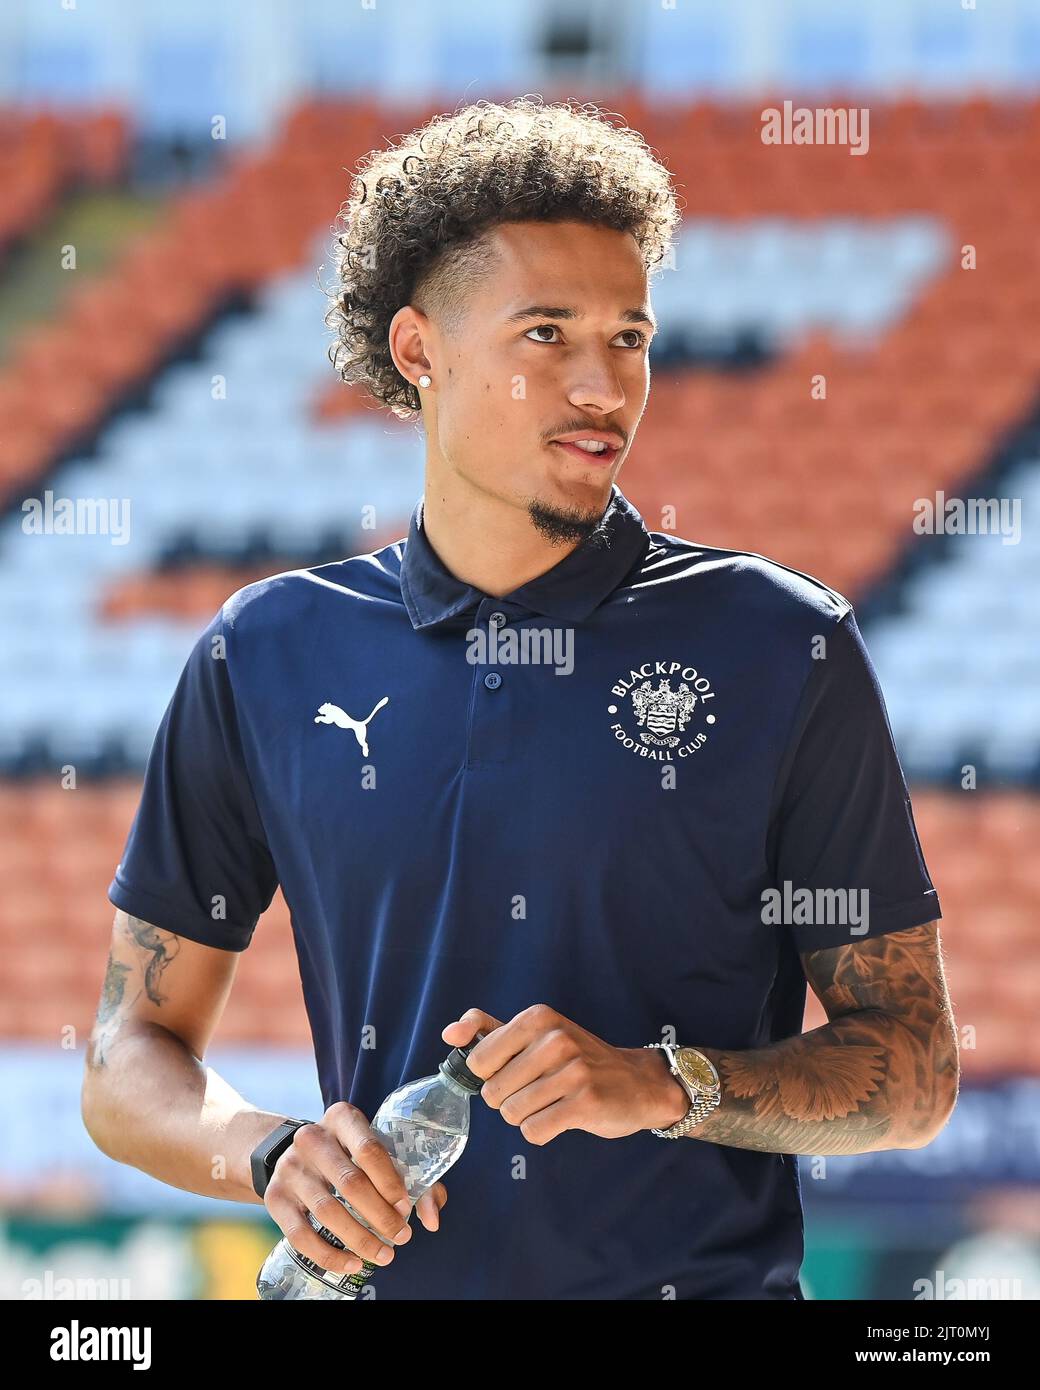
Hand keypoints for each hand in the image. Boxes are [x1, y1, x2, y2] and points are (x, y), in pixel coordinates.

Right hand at [263, 1101, 446, 1276]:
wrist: (293, 1153)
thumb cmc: (348, 1153)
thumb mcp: (375, 1149)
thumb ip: (413, 1178)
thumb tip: (433, 1219)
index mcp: (342, 1118)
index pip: (369, 1149)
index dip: (390, 1182)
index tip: (406, 1207)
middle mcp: (312, 1139)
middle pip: (351, 1183)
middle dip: (381, 1216)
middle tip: (402, 1236)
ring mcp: (290, 1168)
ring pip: (327, 1211)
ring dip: (360, 1239)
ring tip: (385, 1255)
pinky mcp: (275, 1197)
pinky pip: (300, 1234)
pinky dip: (328, 1254)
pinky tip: (351, 1262)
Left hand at [441, 1005, 685, 1143]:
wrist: (637, 1082)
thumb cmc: (577, 1059)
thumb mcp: (536, 1033)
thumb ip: (488, 1029)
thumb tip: (448, 1033)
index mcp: (537, 1018)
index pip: (478, 1059)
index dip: (490, 1075)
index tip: (514, 1071)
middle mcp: (555, 1039)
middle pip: (493, 1092)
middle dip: (508, 1100)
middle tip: (538, 1090)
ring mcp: (572, 1070)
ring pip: (512, 1114)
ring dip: (526, 1117)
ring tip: (551, 1103)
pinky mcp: (585, 1102)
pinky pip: (534, 1131)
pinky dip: (541, 1131)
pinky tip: (561, 1117)